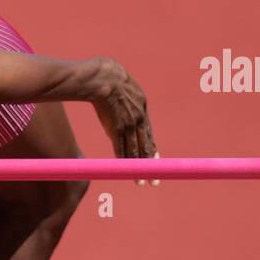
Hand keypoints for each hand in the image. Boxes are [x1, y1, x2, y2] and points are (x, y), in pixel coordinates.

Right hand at [84, 57, 159, 184]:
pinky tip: (126, 170)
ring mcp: (128, 125)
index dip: (152, 150)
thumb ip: (128, 104)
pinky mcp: (116, 128)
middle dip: (151, 166)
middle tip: (155, 180)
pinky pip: (121, 148)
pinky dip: (124, 161)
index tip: (156, 162)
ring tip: (140, 182)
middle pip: (146, 147)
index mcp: (143, 111)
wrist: (103, 77)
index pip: (149, 136)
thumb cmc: (111, 80)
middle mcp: (139, 120)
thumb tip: (121, 111)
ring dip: (137, 168)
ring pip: (134, 151)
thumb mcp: (127, 91)